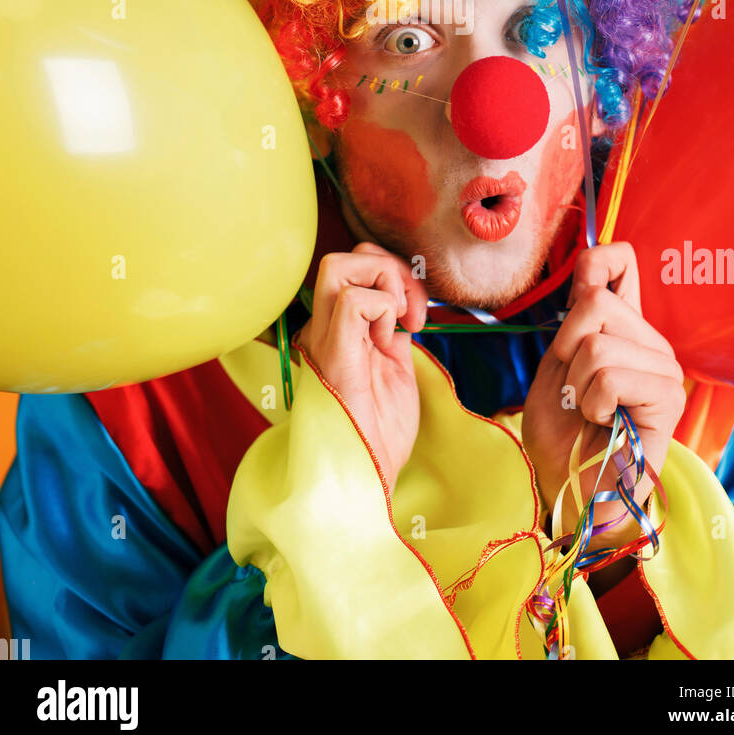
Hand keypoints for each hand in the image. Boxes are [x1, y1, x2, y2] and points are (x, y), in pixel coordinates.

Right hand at [296, 242, 427, 492]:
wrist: (370, 476)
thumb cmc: (380, 432)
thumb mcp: (394, 366)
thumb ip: (391, 331)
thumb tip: (404, 304)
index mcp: (334, 331)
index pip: (351, 269)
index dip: (390, 275)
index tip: (414, 314)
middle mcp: (320, 329)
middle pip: (341, 258)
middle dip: (388, 268)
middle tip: (411, 310)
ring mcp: (322, 339)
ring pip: (339, 265)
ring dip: (386, 282)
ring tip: (401, 321)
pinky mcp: (333, 353)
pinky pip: (355, 300)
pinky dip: (384, 306)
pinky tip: (391, 339)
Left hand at [521, 243, 684, 547]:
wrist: (570, 486)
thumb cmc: (562, 431)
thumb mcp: (557, 363)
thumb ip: (576, 318)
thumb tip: (595, 268)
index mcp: (623, 327)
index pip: (620, 261)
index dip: (595, 262)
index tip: (576, 301)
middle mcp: (649, 340)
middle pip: (597, 301)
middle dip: (567, 348)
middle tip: (576, 387)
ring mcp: (664, 367)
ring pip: (598, 342)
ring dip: (578, 383)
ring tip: (590, 409)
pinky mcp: (669, 396)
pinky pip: (612, 376)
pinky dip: (594, 402)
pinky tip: (605, 421)